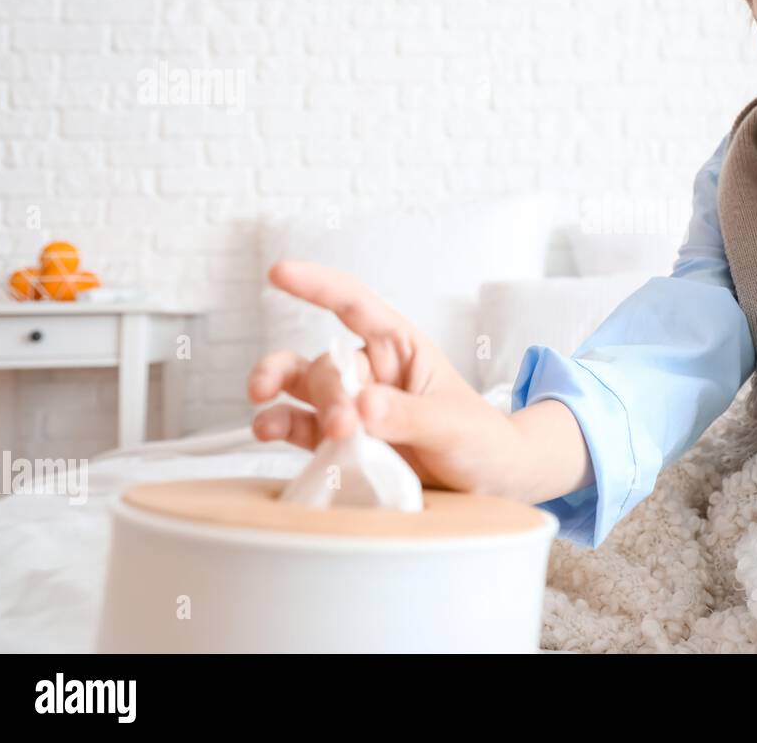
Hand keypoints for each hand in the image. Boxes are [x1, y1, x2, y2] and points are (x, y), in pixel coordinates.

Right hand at [247, 260, 526, 499]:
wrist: (489, 483)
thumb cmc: (480, 439)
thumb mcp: (453, 424)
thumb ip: (410, 416)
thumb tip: (363, 405)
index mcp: (401, 349)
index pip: (355, 306)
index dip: (318, 286)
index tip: (279, 273)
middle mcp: (371, 372)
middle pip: (328, 365)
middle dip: (327, 393)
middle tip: (342, 426)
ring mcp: (352, 406)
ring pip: (302, 388)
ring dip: (280, 398)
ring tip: (269, 423)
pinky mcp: (341, 442)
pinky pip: (300, 428)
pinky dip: (280, 427)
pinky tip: (268, 431)